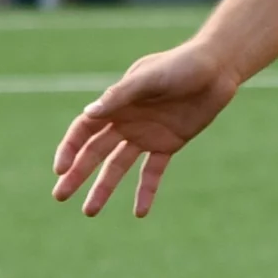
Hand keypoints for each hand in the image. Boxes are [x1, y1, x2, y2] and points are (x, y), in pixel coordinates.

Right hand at [51, 40, 242, 216]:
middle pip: (95, 151)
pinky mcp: (169, 143)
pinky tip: (139, 212)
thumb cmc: (182, 65)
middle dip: (77, 173)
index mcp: (117, 103)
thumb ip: (122, 95)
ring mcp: (146, 134)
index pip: (84, 129)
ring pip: (118, 166)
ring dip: (104, 187)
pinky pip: (152, 171)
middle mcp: (127, 121)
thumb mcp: (151, 77)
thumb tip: (89, 112)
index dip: (70, 148)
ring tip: (90, 211)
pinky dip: (145, 190)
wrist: (218, 68)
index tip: (60, 170)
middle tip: (60, 196)